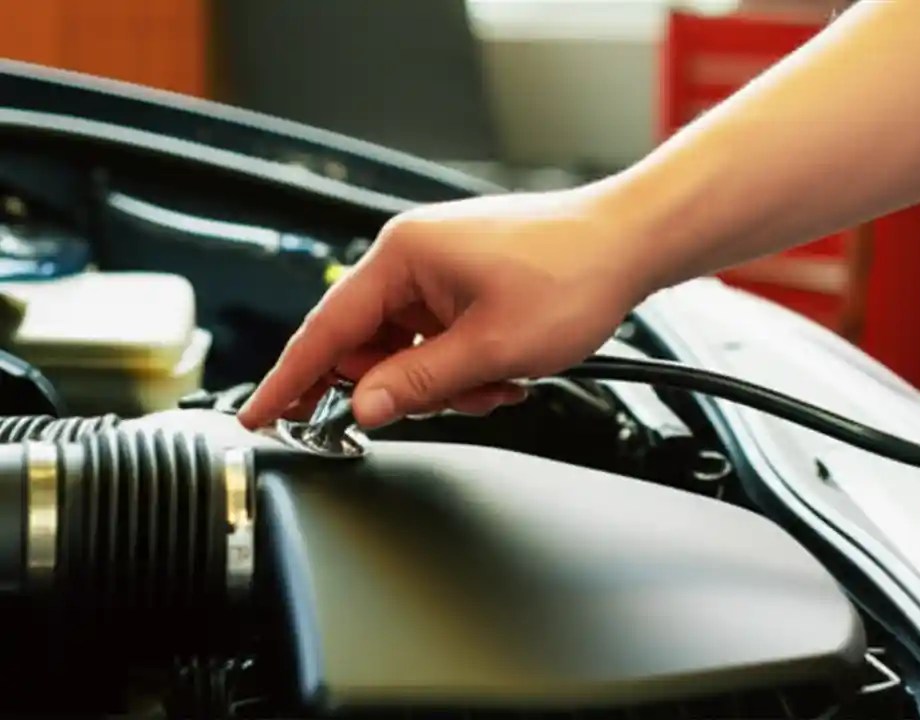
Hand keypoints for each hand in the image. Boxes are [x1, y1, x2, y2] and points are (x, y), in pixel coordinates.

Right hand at [236, 186, 647, 429]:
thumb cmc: (573, 271)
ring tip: (498, 382)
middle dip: (408, 386)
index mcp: (403, 256)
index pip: (325, 329)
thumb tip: (364, 407)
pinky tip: (506, 372)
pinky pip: (443, 338)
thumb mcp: (491, 348)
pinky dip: (468, 366)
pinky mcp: (468, 282)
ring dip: (448, 380)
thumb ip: (419, 383)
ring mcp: (443, 269)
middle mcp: (414, 256)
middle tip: (448, 401)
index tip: (258, 416)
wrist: (633, 242)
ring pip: (412, 350)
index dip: (289, 380)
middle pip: (370, 346)